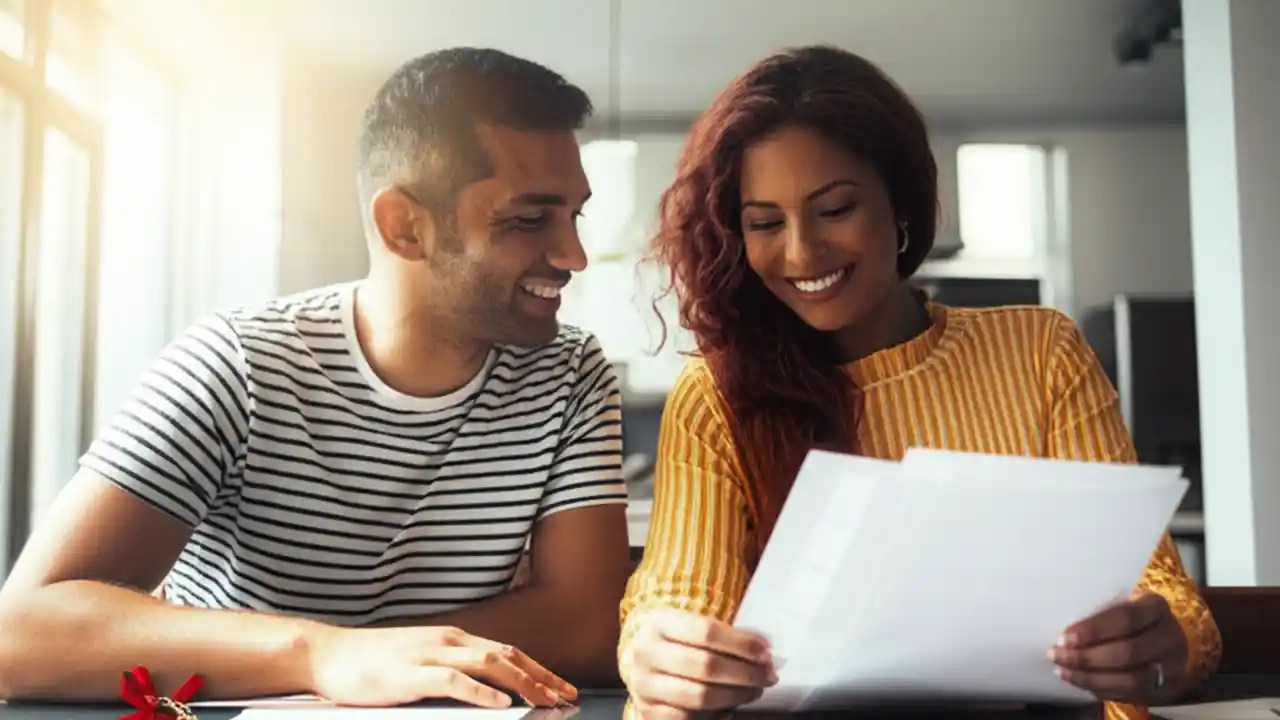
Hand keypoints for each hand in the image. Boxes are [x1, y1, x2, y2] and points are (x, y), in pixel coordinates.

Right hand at [307, 624, 577, 707]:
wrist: (328, 653)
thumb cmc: (372, 662)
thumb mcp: (419, 661)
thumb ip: (451, 669)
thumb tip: (485, 688)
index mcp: (452, 639)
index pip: (506, 651)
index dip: (538, 669)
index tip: (562, 686)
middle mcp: (447, 641)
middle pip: (507, 656)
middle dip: (541, 677)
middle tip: (567, 696)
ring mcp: (429, 655)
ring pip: (489, 664)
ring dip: (522, 683)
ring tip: (545, 700)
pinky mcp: (411, 673)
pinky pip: (454, 681)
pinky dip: (482, 692)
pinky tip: (501, 704)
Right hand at [626, 608, 776, 719]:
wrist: (646, 662)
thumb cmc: (680, 641)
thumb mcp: (696, 625)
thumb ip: (730, 634)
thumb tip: (765, 649)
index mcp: (660, 621)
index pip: (706, 631)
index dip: (742, 644)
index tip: (766, 652)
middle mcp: (646, 651)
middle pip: (706, 666)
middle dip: (745, 673)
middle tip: (767, 675)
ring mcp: (644, 684)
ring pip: (700, 696)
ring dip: (736, 696)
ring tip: (753, 690)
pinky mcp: (648, 710)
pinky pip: (688, 718)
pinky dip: (715, 715)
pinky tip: (728, 707)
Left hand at [1050, 591, 1188, 703]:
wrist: (1173, 640)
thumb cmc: (1135, 616)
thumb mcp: (1125, 601)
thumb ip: (1103, 610)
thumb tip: (1063, 624)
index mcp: (1156, 607)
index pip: (1125, 617)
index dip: (1094, 629)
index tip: (1065, 636)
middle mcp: (1168, 637)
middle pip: (1127, 652)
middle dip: (1087, 657)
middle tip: (1056, 654)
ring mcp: (1169, 666)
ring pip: (1131, 679)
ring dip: (1090, 677)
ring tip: (1062, 671)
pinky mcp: (1163, 689)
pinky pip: (1130, 694)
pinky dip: (1100, 689)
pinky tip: (1079, 681)